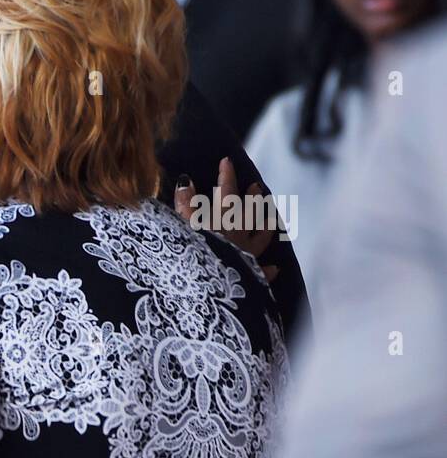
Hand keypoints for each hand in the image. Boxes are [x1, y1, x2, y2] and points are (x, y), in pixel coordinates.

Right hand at [174, 157, 278, 282]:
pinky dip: (268, 269)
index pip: (226, 193)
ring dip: (265, 229)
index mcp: (223, 222)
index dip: (226, 176)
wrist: (209, 297)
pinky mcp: (248, 280)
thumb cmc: (192, 261)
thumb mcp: (182, 230)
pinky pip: (262, 273)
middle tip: (257, 186)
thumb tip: (187, 181)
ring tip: (270, 222)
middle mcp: (238, 237)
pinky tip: (275, 268)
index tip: (228, 161)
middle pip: (247, 213)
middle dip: (251, 198)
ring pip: (259, 240)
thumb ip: (185, 206)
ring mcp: (246, 258)